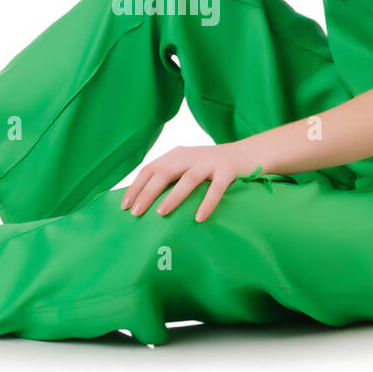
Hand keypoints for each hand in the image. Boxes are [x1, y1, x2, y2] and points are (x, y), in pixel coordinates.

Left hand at [120, 143, 256, 222]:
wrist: (248, 153)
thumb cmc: (211, 167)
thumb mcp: (188, 166)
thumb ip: (170, 177)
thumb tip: (144, 203)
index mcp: (176, 154)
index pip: (150, 169)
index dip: (136, 186)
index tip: (124, 206)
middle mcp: (190, 156)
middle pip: (164, 172)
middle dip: (147, 192)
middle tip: (136, 213)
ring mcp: (210, 162)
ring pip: (188, 179)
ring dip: (173, 196)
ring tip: (161, 213)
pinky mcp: (228, 171)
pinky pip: (217, 188)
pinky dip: (207, 203)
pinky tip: (199, 218)